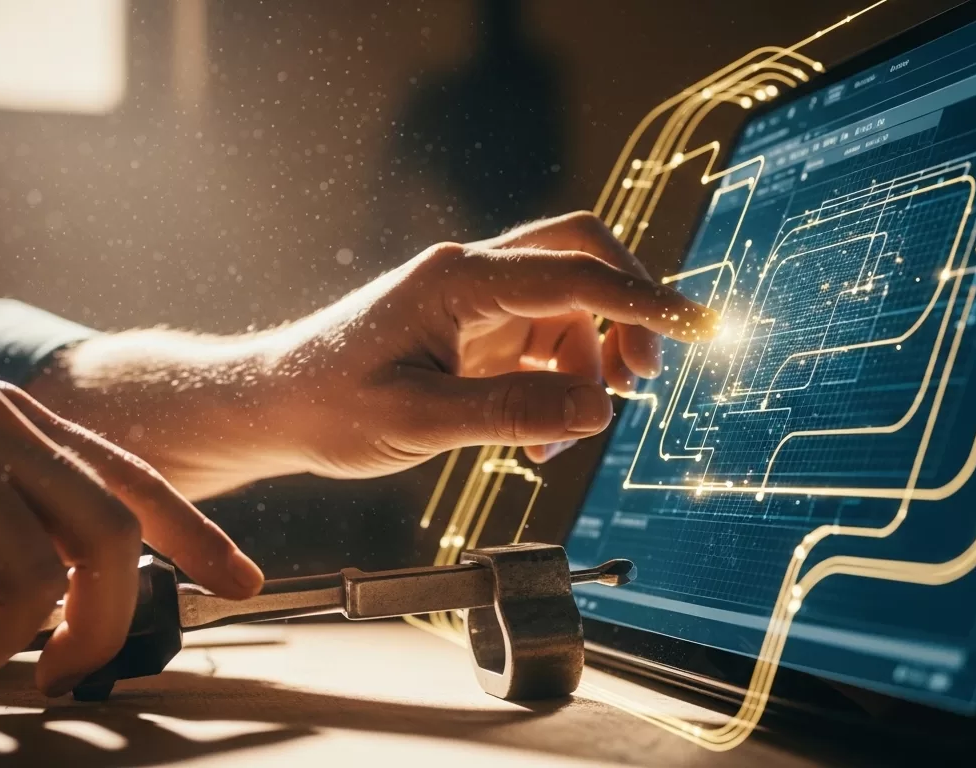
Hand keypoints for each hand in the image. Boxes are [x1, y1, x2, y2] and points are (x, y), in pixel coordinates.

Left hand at [33, 212, 716, 495]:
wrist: (275, 407)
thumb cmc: (330, 407)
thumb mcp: (420, 422)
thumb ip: (511, 412)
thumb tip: (599, 408)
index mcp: (460, 280)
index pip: (574, 275)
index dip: (644, 301)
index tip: (700, 329)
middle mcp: (471, 277)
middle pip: (578, 258)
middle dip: (625, 310)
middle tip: (643, 376)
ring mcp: (472, 302)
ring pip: (564, 309)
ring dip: (586, 365)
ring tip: (570, 434)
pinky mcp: (468, 332)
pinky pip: (537, 343)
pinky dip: (555, 384)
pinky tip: (540, 439)